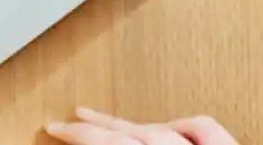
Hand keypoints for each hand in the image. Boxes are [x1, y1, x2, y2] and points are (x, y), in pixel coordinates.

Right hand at [46, 107, 238, 144]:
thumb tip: (91, 141)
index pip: (111, 141)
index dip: (80, 133)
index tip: (58, 127)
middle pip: (136, 129)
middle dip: (100, 124)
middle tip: (70, 120)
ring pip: (167, 128)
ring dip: (134, 123)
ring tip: (109, 122)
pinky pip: (204, 131)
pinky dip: (182, 126)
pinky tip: (170, 127)